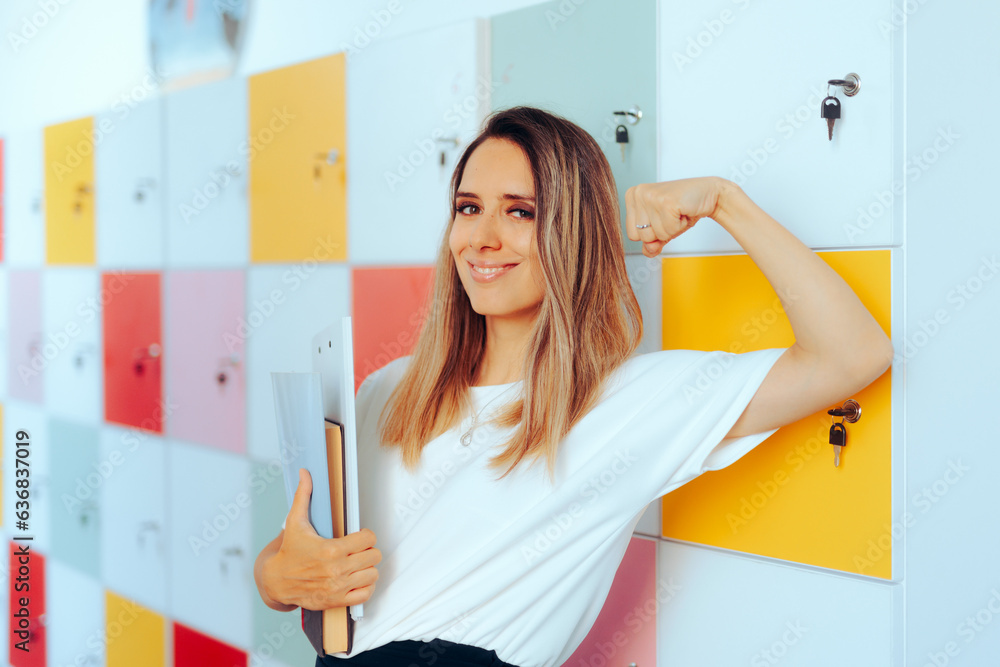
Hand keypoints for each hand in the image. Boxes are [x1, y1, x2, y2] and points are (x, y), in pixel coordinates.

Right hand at [261, 468, 381, 609]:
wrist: (277, 581)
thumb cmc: (289, 551)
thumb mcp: (295, 522)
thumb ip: (303, 496)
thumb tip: (305, 473)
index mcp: (331, 549)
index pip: (368, 538)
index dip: (366, 535)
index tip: (359, 536)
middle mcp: (337, 570)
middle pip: (374, 556)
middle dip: (368, 550)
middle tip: (358, 549)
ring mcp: (338, 587)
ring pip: (372, 574)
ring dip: (367, 568)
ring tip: (358, 563)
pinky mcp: (337, 601)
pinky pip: (365, 594)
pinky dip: (365, 587)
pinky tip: (356, 578)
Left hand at [625, 176, 728, 256]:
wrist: (708, 194)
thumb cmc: (683, 208)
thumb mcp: (662, 227)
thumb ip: (650, 243)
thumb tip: (648, 251)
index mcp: (632, 196)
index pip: (632, 235)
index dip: (651, 234)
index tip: (662, 218)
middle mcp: (638, 194)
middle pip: (643, 236)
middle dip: (662, 232)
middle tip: (671, 216)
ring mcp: (651, 196)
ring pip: (657, 235)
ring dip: (672, 229)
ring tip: (677, 213)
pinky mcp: (665, 202)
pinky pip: (669, 230)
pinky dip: (680, 225)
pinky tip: (683, 212)